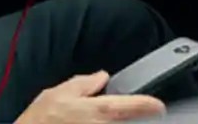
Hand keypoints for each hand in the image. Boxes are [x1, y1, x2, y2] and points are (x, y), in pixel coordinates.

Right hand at [16, 72, 165, 123]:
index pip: (135, 106)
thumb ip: (83, 83)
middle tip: (134, 116)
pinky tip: (97, 123)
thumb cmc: (39, 122)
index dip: (150, 105)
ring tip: (105, 118)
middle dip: (135, 119)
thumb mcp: (57, 94)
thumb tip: (101, 77)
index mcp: (99, 111)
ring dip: (123, 123)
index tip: (159, 106)